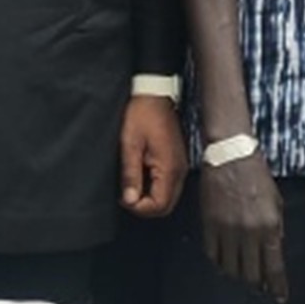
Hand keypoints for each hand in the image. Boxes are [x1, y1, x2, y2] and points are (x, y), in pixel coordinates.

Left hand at [120, 96, 185, 217]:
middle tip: (126, 195)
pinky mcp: (178, 162)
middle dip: (146, 207)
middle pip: (167, 206)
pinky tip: (142, 177)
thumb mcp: (130, 145)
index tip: (124, 198)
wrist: (155, 96)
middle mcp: (180, 170)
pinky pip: (170, 185)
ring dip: (150, 198)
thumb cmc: (142, 115)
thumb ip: (131, 174)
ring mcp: (181, 166)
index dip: (140, 207)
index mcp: (169, 167)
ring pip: (169, 197)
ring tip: (132, 186)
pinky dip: (156, 189)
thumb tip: (130, 200)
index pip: (160, 204)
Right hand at [200, 149, 290, 300]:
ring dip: (238, 275)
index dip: (277, 286)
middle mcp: (248, 232)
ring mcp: (226, 230)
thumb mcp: (276, 203)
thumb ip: (276, 229)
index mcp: (269, 226)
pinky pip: (213, 254)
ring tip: (244, 275)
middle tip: (261, 287)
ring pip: (230, 267)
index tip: (280, 297)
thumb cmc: (258, 178)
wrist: (231, 157)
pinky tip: (225, 263)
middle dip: (257, 284)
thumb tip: (273, 252)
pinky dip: (220, 262)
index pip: (274, 267)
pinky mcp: (209, 225)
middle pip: (251, 273)